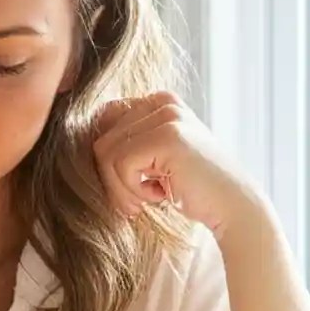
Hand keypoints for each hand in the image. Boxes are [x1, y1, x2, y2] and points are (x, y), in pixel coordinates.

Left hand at [92, 91, 260, 236]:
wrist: (234, 209)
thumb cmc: (192, 189)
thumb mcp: (155, 159)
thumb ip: (128, 142)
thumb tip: (75, 140)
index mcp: (159, 101)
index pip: (103, 122)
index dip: (106, 160)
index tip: (129, 186)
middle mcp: (163, 102)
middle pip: (100, 138)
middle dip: (111, 179)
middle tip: (136, 201)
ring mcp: (167, 116)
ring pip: (105, 153)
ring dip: (121, 187)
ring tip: (147, 199)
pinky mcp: (167, 136)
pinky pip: (120, 165)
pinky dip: (133, 190)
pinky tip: (160, 196)